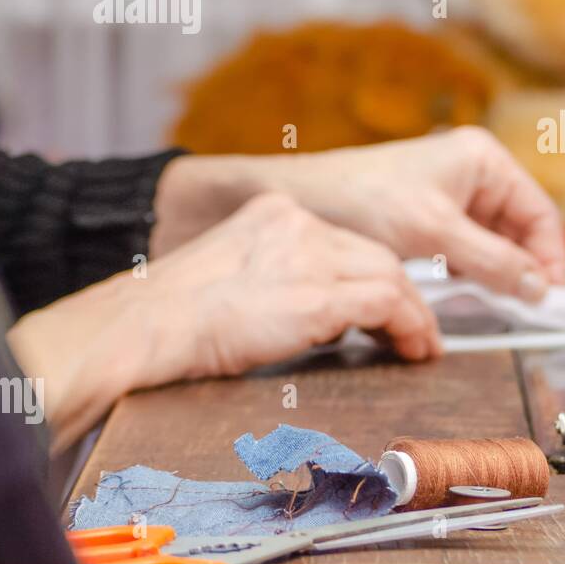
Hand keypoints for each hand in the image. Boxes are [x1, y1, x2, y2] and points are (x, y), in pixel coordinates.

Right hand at [8, 193, 439, 450]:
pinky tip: (415, 349)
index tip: (388, 305)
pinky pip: (388, 303)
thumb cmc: (169, 320)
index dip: (373, 274)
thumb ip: (275, 280)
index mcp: (274, 213)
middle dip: (401, 295)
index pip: (344, 241)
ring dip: (414, 315)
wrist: (144, 329)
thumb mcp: (229, 278)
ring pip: (390, 275)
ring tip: (421, 347)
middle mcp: (298, 224)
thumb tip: (314, 313)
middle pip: (374, 255)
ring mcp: (310, 257)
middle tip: (416, 331)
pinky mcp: (318, 295)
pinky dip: (411, 327)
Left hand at [150, 127, 564, 301]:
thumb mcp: (434, 233)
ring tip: (492, 305)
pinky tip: (461, 295)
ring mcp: (452, 197)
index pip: (540, 212)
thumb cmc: (357, 199)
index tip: (550, 298)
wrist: (298, 202)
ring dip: (496, 276)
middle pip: (521, 231)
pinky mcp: (430, 221)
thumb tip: (539, 288)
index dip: (551, 257)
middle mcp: (472, 173)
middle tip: (524, 311)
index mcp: (482, 159)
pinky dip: (470, 276)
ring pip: (495, 245)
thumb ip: (493, 262)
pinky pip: (467, 253)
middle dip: (522, 269)